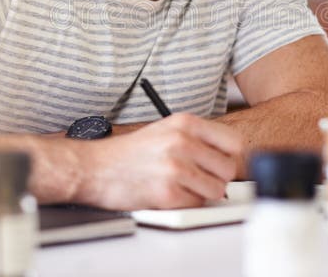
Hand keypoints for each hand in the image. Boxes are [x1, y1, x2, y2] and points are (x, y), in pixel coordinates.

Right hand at [74, 113, 242, 209]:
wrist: (94, 168)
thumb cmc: (130, 152)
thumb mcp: (166, 130)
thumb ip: (197, 138)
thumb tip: (230, 156)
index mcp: (185, 123)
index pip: (233, 142)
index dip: (230, 156)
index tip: (221, 163)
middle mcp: (182, 142)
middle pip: (228, 168)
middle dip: (217, 178)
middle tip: (200, 179)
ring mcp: (175, 167)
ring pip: (216, 190)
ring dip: (203, 193)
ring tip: (182, 186)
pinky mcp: (167, 193)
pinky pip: (196, 204)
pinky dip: (185, 204)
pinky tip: (168, 193)